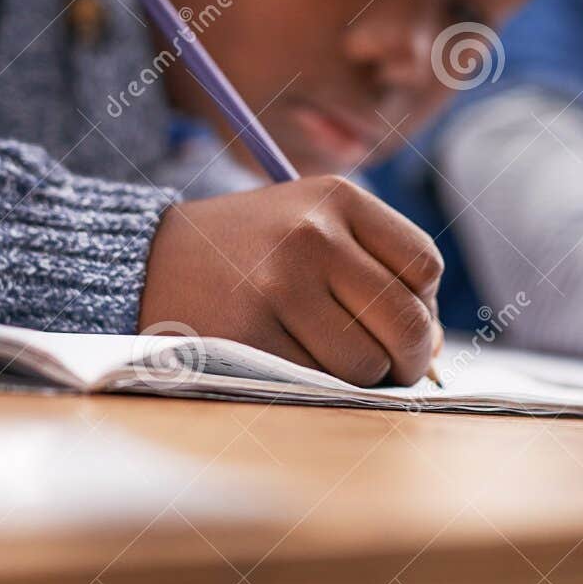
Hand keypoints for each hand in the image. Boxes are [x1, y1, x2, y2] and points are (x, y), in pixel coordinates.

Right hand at [139, 176, 442, 385]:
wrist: (148, 260)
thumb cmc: (250, 252)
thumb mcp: (312, 224)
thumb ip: (377, 271)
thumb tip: (434, 350)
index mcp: (337, 197)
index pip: (424, 266)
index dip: (423, 304)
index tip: (400, 319)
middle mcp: (311, 234)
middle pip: (406, 321)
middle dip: (409, 358)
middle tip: (392, 368)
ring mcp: (278, 285)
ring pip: (366, 364)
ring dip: (358, 377)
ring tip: (326, 357)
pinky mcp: (248, 333)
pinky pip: (318, 384)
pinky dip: (316, 386)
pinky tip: (290, 362)